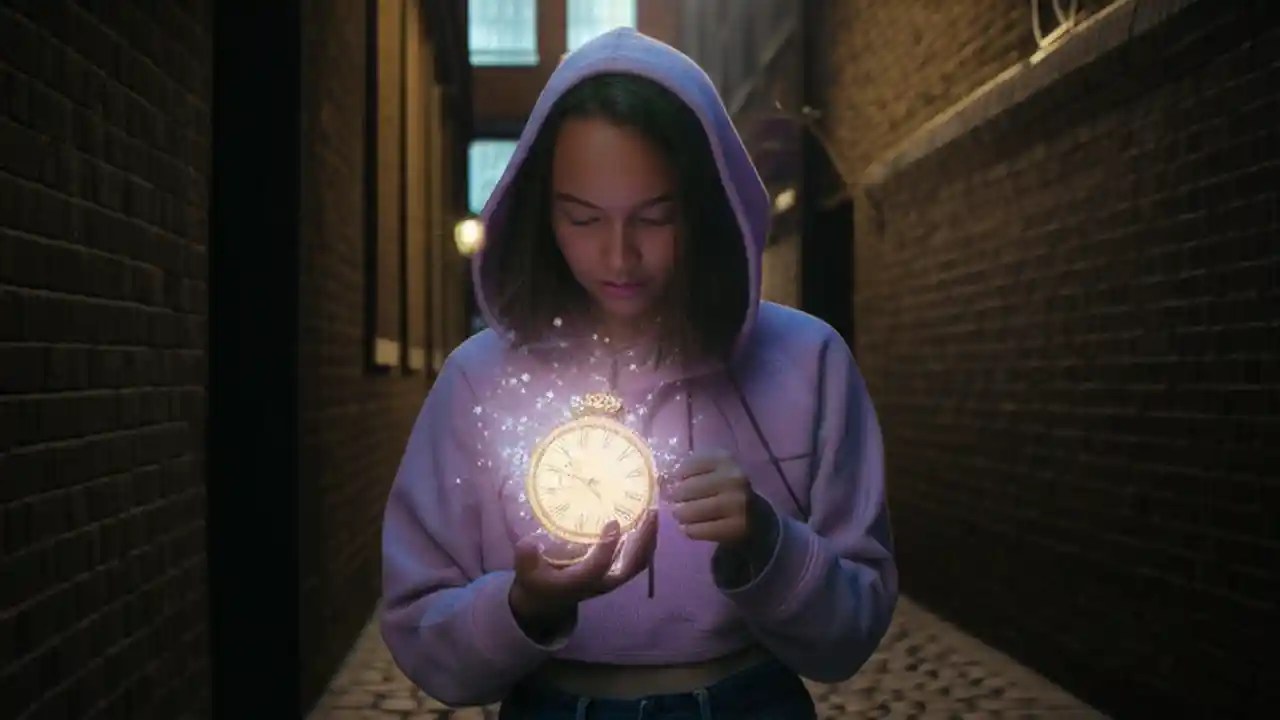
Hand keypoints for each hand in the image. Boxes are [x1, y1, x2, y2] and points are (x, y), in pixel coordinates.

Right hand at [509, 510, 658, 630]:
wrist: (548, 601)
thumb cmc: (538, 583)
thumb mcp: (526, 574)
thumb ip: (526, 559)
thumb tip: (530, 543)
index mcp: (579, 583)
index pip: (598, 567)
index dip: (606, 547)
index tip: (612, 522)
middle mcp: (601, 583)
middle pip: (631, 566)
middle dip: (643, 540)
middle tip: (650, 513)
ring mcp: (612, 580)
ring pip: (639, 563)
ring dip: (649, 540)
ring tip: (654, 513)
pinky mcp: (617, 574)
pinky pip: (638, 561)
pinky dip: (647, 543)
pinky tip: (648, 523)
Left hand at [670, 450, 760, 549]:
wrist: (755, 515)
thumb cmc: (726, 489)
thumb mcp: (714, 470)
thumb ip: (691, 470)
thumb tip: (662, 480)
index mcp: (725, 460)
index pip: (688, 466)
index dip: (678, 476)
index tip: (677, 482)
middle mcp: (734, 479)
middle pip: (687, 489)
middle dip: (676, 497)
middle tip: (676, 502)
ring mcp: (736, 504)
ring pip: (691, 511)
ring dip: (680, 515)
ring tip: (681, 516)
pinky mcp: (735, 527)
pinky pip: (699, 530)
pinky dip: (689, 530)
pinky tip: (689, 528)